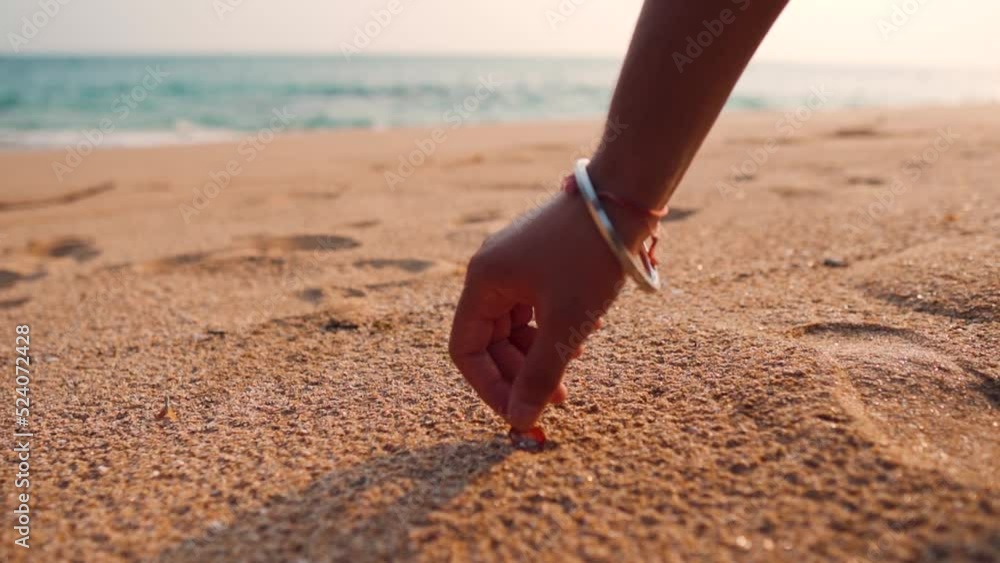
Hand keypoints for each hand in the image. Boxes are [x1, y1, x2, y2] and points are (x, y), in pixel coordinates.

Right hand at [449, 191, 640, 429]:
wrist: (624, 195)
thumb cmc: (590, 255)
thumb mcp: (567, 322)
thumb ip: (540, 375)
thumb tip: (521, 420)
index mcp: (483, 281)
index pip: (465, 350)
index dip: (488, 387)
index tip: (519, 413)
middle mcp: (491, 271)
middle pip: (490, 341)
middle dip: (520, 374)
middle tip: (555, 400)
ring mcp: (515, 263)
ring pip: (514, 327)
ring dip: (538, 354)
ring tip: (572, 367)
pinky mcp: (539, 259)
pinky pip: (534, 307)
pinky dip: (551, 329)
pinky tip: (581, 338)